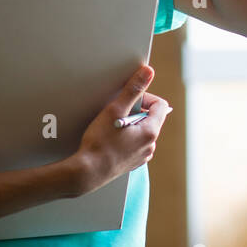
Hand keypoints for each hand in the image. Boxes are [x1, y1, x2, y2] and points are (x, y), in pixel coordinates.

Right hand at [71, 65, 173, 195]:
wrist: (86, 174)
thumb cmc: (99, 144)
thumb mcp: (115, 110)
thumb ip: (133, 90)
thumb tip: (148, 72)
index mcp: (150, 132)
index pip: (160, 105)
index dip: (146, 97)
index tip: (129, 99)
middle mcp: (150, 145)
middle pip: (151, 118)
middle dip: (136, 111)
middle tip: (116, 113)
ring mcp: (142, 156)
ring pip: (141, 131)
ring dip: (130, 125)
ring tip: (111, 127)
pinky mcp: (132, 163)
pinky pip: (134, 144)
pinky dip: (125, 138)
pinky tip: (109, 140)